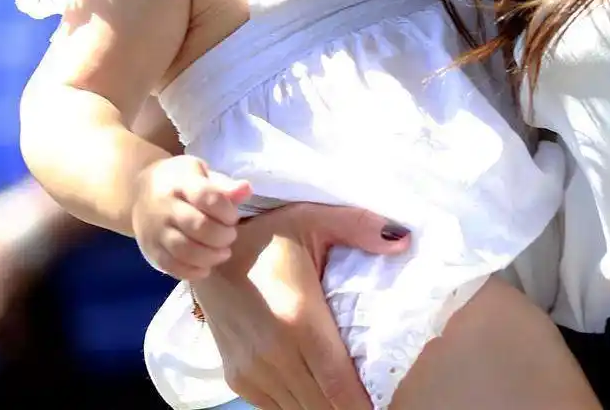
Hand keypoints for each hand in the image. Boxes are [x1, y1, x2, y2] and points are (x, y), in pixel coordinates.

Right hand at [132, 154, 250, 279]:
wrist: (139, 191)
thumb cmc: (178, 180)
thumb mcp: (200, 172)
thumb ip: (223, 184)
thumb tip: (246, 190)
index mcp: (180, 182)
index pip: (207, 197)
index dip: (226, 211)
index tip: (233, 216)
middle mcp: (164, 206)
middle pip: (198, 226)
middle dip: (222, 235)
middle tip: (230, 236)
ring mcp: (155, 230)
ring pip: (184, 250)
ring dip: (210, 256)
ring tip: (222, 253)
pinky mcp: (150, 250)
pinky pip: (172, 267)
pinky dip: (193, 272)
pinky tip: (206, 267)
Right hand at [192, 202, 410, 409]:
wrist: (207, 250)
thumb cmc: (266, 235)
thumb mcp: (311, 219)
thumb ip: (358, 227)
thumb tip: (403, 240)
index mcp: (299, 320)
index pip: (342, 390)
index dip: (366, 406)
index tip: (384, 400)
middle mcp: (274, 354)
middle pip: (324, 409)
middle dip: (350, 406)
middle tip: (369, 392)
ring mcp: (253, 371)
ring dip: (324, 406)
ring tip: (343, 389)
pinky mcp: (237, 379)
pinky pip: (278, 409)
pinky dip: (300, 403)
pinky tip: (313, 385)